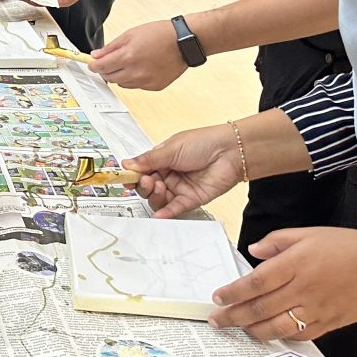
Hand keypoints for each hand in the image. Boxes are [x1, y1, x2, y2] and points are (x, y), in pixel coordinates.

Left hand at [90, 20, 186, 90]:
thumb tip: (96, 55)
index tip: (91, 63)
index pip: (101, 67)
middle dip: (105, 70)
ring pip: (122, 84)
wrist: (184, 42)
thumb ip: (111, 47)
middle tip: (109, 61)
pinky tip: (141, 67)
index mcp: (128, 57)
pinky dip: (134, 79)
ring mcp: (146, 81)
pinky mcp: (155, 87)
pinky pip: (136, 86)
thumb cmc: (160, 34)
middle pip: (109, 77)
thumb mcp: (131, 34)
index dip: (93, 65)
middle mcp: (136, 72)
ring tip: (128, 62)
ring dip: (119, 75)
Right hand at [125, 122, 243, 218]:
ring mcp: (179, 188)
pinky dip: (165, 213)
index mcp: (162, 159)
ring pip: (158, 199)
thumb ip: (148, 160)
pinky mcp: (191, 199)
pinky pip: (175, 209)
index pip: (141, 170)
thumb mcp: (171, 148)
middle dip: (143, 185)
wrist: (231, 151)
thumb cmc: (204, 142)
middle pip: (147, 187)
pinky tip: (158, 214)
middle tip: (146, 180)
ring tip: (158, 186)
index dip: (132, 175)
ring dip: (154, 196)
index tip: (125, 178)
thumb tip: (126, 164)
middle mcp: (169, 174)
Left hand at [208, 228, 356, 341]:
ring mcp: (316, 310)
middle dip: (234, 316)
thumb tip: (253, 250)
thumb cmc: (350, 247)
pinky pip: (298, 335)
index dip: (233, 292)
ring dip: (252, 330)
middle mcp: (303, 290)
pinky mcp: (328, 324)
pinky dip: (280, 336)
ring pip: (276, 327)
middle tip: (216, 320)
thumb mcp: (311, 233)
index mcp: (296, 264)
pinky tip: (268, 333)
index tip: (218, 297)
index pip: (255, 282)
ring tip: (238, 329)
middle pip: (260, 308)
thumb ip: (278, 240)